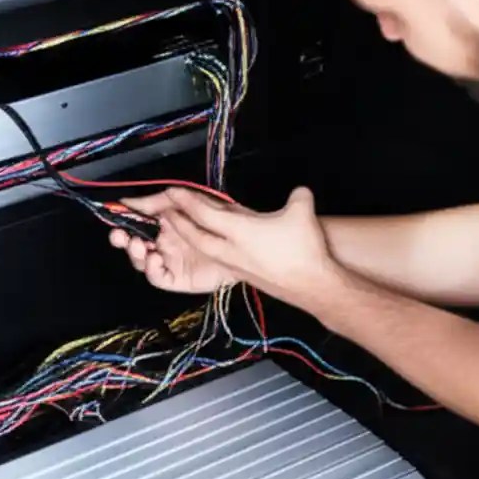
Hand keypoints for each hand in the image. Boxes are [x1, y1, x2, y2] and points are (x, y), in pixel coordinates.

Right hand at [108, 189, 241, 293]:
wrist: (243, 246)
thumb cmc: (218, 221)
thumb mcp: (188, 202)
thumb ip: (160, 201)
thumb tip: (130, 199)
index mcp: (162, 223)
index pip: (135, 221)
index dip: (123, 219)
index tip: (113, 213)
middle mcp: (162, 242)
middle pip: (133, 243)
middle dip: (122, 238)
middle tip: (119, 235)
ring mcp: (168, 261)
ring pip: (141, 260)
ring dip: (134, 252)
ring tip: (138, 244)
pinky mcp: (176, 279)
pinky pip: (157, 276)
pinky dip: (150, 269)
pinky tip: (153, 258)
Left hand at [161, 186, 345, 308]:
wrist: (313, 286)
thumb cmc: (304, 250)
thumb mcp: (302, 213)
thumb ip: (298, 196)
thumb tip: (300, 192)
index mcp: (240, 231)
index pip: (205, 214)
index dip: (187, 202)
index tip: (172, 192)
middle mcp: (230, 250)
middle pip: (196, 235)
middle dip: (179, 223)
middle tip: (165, 213)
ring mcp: (235, 265)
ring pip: (205, 249)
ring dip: (190, 238)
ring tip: (181, 229)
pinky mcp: (243, 275)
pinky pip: (217, 259)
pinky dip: (208, 249)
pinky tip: (211, 244)